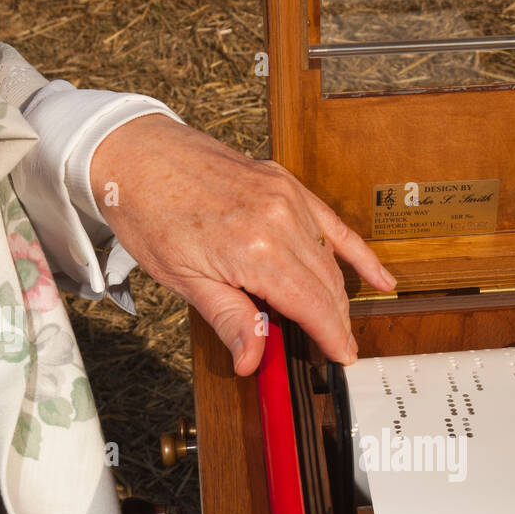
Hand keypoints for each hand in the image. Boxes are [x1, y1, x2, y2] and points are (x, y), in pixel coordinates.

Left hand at [89, 114, 395, 371]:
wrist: (136, 154)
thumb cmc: (150, 212)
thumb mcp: (185, 280)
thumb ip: (230, 319)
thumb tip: (253, 360)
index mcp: (256, 250)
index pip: (312, 305)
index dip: (331, 336)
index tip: (342, 357)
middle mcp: (280, 220)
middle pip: (325, 285)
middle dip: (335, 322)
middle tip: (338, 350)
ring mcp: (286, 198)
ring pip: (328, 259)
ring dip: (336, 295)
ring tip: (338, 324)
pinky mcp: (284, 183)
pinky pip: (331, 224)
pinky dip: (356, 252)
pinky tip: (378, 275)